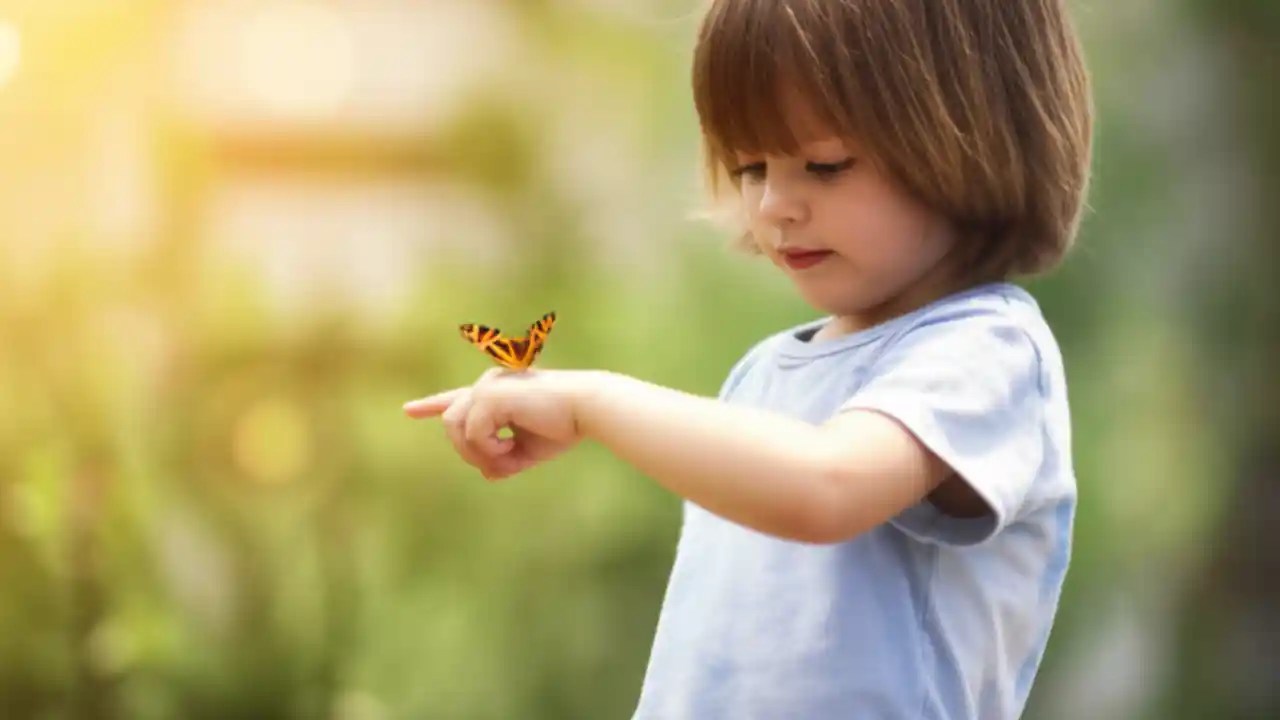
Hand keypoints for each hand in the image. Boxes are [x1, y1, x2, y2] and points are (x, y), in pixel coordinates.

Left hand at [403, 368, 602, 480]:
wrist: (586, 409)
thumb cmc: (564, 426)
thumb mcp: (528, 450)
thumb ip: (504, 460)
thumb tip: (487, 474)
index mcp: (496, 392)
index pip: (456, 399)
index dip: (431, 405)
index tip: (408, 410)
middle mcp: (487, 384)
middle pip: (451, 423)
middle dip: (468, 451)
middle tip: (501, 465)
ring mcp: (486, 386)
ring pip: (453, 426)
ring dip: (476, 450)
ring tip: (506, 456)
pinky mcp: (490, 395)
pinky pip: (473, 432)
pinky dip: (489, 448)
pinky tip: (510, 447)